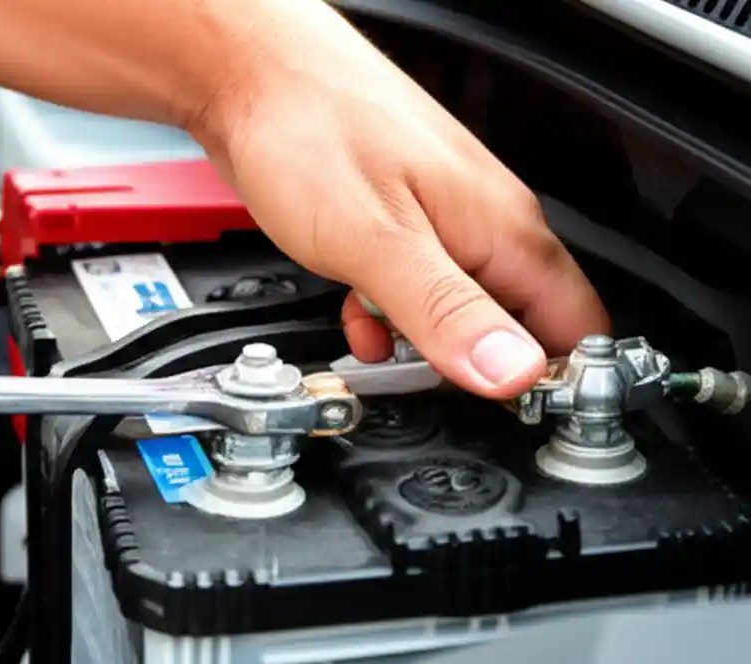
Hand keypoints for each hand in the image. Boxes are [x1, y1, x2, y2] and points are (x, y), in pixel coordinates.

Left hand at [189, 4, 609, 397]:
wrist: (251, 75)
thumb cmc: (309, 133)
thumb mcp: (376, 244)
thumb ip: (446, 313)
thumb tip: (512, 375)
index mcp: (504, 230)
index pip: (578, 330)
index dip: (556, 386)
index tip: (515, 422)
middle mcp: (485, 224)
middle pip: (519, 330)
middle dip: (475, 369)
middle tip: (424, 383)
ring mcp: (443, 223)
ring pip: (460, 313)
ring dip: (422, 344)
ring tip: (377, 345)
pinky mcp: (400, 224)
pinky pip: (415, 291)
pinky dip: (386, 317)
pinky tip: (356, 316)